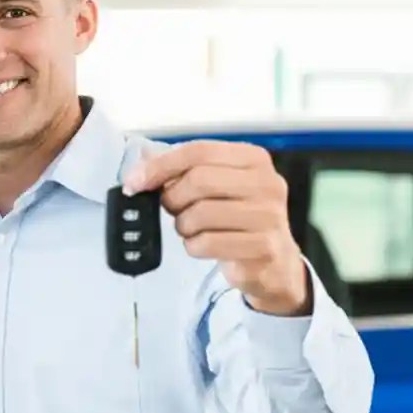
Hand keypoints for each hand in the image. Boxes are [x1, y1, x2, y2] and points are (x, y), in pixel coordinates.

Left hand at [123, 140, 309, 315]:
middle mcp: (267, 184)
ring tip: (192, 229)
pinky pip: (207, 244)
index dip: (161, 165)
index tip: (136, 181)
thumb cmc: (239, 218)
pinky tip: (204, 245)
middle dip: (173, 198)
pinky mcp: (263, 248)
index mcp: (254, 159)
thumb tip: (140, 167)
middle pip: (198, 180)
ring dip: (183, 226)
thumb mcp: (220, 185)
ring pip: (199, 214)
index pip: (199, 151)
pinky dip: (194, 247)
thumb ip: (183, 170)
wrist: (276, 261)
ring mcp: (269, 217)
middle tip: (172, 209)